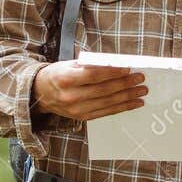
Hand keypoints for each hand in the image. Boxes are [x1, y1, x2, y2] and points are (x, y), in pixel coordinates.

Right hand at [32, 61, 146, 121]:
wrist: (40, 94)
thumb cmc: (57, 75)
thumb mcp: (68, 64)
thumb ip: (89, 65)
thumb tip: (115, 64)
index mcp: (66, 79)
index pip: (93, 75)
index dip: (112, 72)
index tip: (128, 68)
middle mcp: (71, 96)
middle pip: (103, 90)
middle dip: (125, 84)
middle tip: (140, 79)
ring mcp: (77, 109)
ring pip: (107, 103)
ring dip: (128, 97)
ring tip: (142, 91)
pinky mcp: (82, 117)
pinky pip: (106, 113)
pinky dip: (122, 108)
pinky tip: (134, 103)